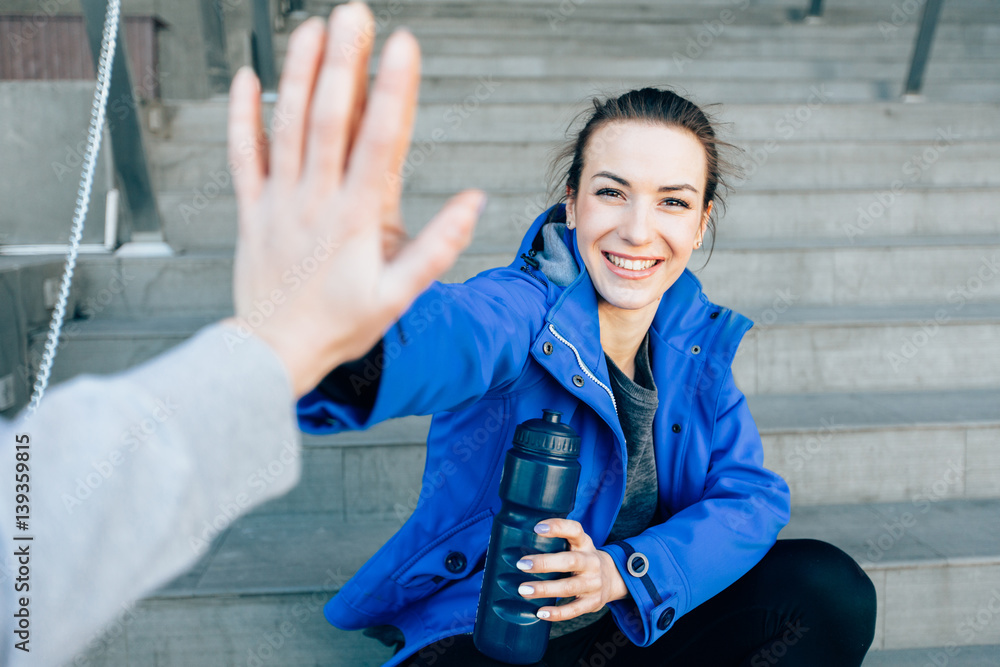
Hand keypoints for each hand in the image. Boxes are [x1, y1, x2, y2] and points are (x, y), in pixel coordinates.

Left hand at [223, 2, 484, 397]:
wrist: (273, 353)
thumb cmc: (337, 327)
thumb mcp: (398, 296)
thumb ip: (437, 247)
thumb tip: (472, 204)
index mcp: (354, 219)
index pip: (378, 142)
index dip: (392, 90)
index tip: (402, 49)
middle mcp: (314, 200)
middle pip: (329, 119)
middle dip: (345, 62)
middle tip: (356, 16)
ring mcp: (278, 201)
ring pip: (286, 126)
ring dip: (300, 75)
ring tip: (313, 30)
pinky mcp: (252, 209)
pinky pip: (243, 155)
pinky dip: (242, 116)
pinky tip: (248, 80)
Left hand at [516, 519, 628, 620]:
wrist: (612, 578)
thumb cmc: (582, 559)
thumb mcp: (576, 545)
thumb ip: (556, 542)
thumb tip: (517, 542)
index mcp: (585, 543)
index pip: (575, 530)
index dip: (558, 527)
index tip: (537, 528)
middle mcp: (591, 562)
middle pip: (570, 561)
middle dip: (545, 563)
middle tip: (521, 564)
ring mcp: (594, 583)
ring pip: (569, 587)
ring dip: (545, 589)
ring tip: (524, 590)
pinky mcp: (593, 602)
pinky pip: (574, 609)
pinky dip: (557, 613)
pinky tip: (540, 613)